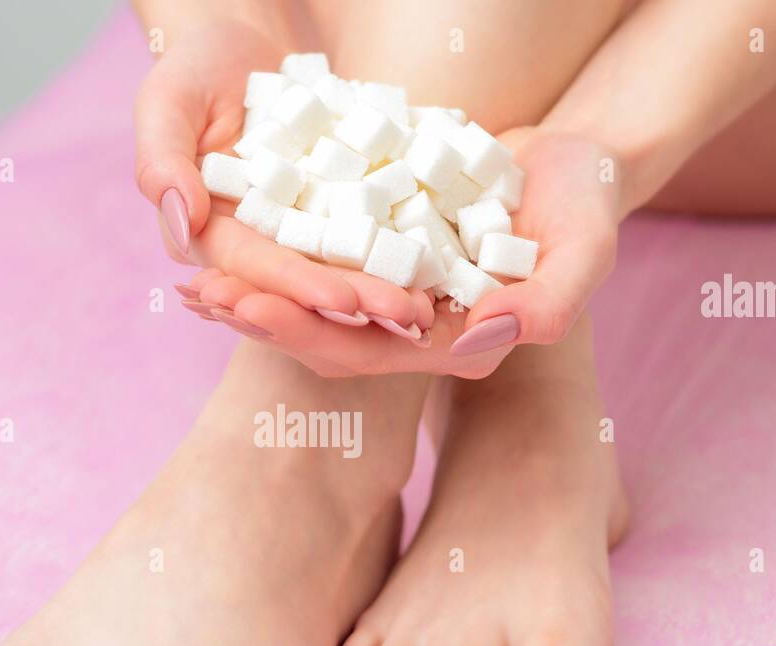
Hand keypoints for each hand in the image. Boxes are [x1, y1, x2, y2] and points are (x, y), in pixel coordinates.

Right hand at [135, 20, 434, 331]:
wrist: (244, 44)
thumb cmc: (194, 68)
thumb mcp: (166, 100)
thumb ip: (162, 162)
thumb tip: (181, 226)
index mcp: (211, 232)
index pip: (255, 268)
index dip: (296, 287)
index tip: (340, 302)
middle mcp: (257, 243)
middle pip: (307, 280)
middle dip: (357, 301)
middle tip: (407, 318)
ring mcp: (299, 230)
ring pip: (344, 267)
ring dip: (386, 290)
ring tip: (430, 308)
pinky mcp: (336, 210)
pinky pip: (372, 235)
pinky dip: (402, 253)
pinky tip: (441, 269)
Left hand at [178, 127, 621, 376]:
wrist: (571, 163)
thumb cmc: (585, 205)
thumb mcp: (586, 246)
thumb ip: (553, 301)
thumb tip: (486, 334)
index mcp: (453, 342)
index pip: (368, 351)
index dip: (305, 333)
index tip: (246, 307)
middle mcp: (414, 331)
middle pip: (323, 336)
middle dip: (259, 317)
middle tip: (197, 293)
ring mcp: (393, 297)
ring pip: (310, 307)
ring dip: (251, 295)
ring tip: (190, 280)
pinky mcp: (378, 258)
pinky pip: (314, 263)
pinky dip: (270, 257)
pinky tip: (222, 243)